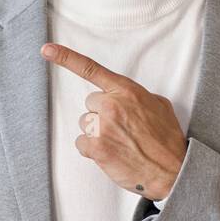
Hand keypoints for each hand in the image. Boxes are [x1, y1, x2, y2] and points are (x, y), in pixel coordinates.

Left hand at [41, 42, 188, 200]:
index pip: (91, 69)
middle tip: (122, 128)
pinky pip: (81, 143)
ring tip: (120, 143)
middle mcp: (112, 105)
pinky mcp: (96, 147)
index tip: (47, 50)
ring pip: (86, 124)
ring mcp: (103, 127)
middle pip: (90, 104)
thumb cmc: (166, 139)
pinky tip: (111, 153)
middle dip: (102, 114)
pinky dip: (93, 150)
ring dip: (98, 133)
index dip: (66, 58)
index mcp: (127, 91)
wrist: (173, 170)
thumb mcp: (159, 105)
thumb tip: (124, 98)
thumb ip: (135, 96)